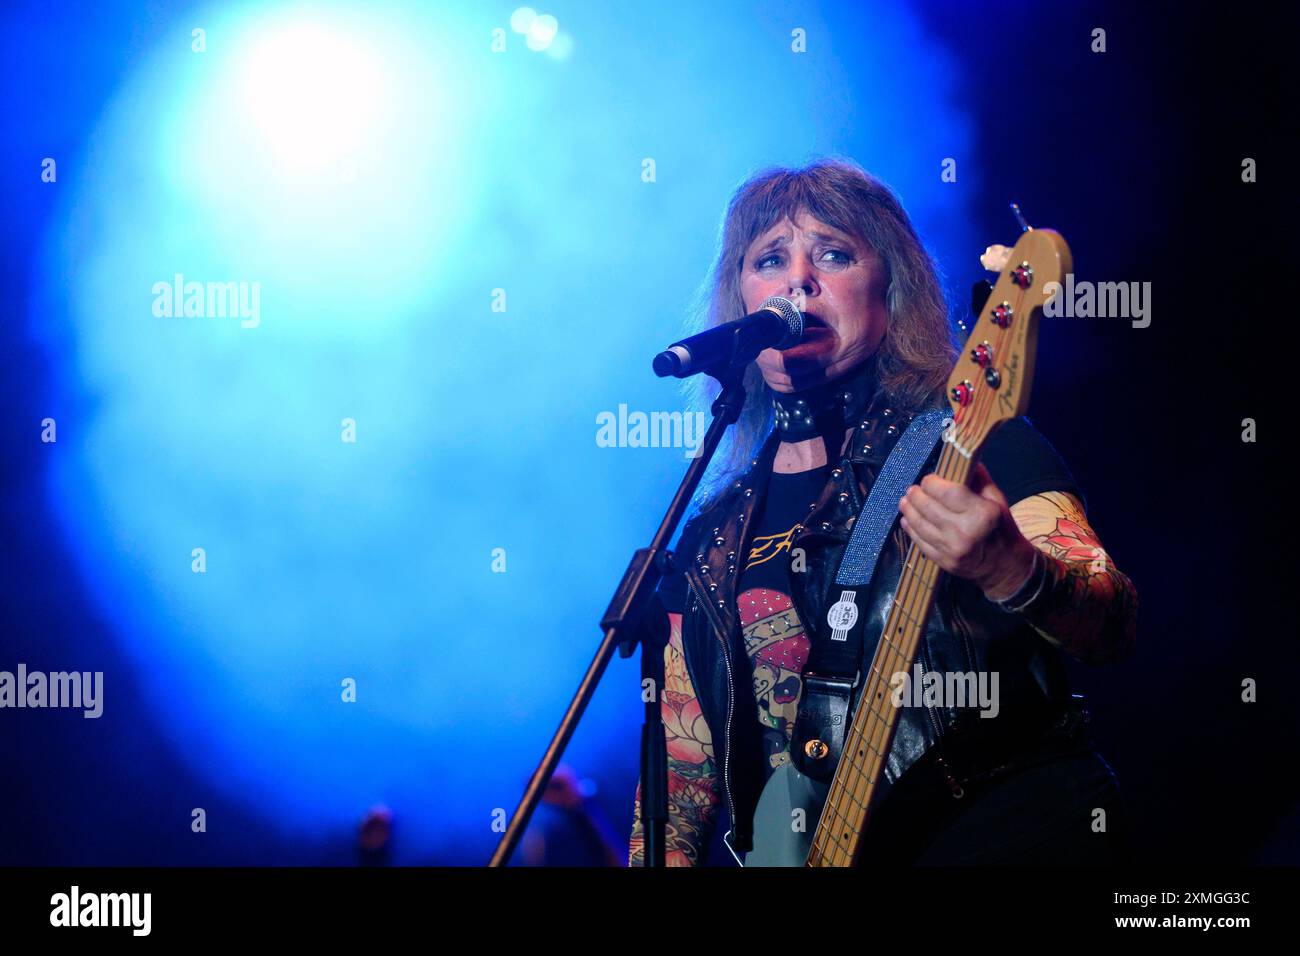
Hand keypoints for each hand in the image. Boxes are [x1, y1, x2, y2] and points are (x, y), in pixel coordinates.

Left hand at [898, 461, 1038, 600]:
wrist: (1004, 566)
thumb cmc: (1000, 528)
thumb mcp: (997, 500)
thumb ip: (978, 478)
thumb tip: (960, 458)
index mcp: (981, 514)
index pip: (946, 492)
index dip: (931, 483)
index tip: (928, 479)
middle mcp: (965, 532)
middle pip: (928, 507)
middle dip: (916, 495)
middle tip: (913, 489)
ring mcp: (952, 549)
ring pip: (919, 524)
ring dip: (908, 510)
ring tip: (905, 501)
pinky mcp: (942, 561)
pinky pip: (919, 541)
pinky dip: (910, 528)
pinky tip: (907, 519)